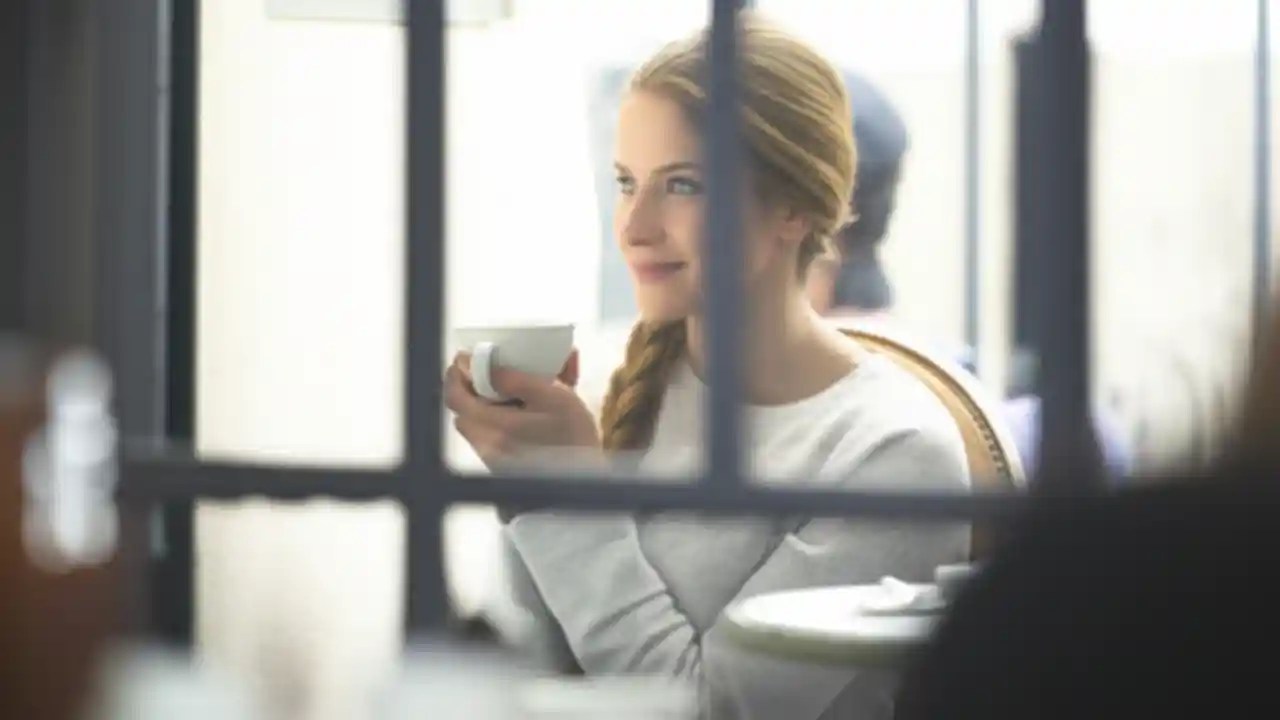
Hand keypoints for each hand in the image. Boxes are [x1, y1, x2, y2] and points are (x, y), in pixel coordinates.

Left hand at [444, 351, 601, 470]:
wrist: (583, 489)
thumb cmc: (572, 440)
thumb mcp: (554, 399)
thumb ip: (519, 380)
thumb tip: (489, 367)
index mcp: (491, 425)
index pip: (454, 396)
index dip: (457, 373)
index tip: (468, 357)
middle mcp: (485, 443)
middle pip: (466, 407)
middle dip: (476, 385)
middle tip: (494, 370)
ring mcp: (493, 457)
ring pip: (481, 421)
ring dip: (491, 402)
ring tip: (515, 391)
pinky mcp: (504, 466)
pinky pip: (494, 435)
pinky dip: (503, 419)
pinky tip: (528, 412)